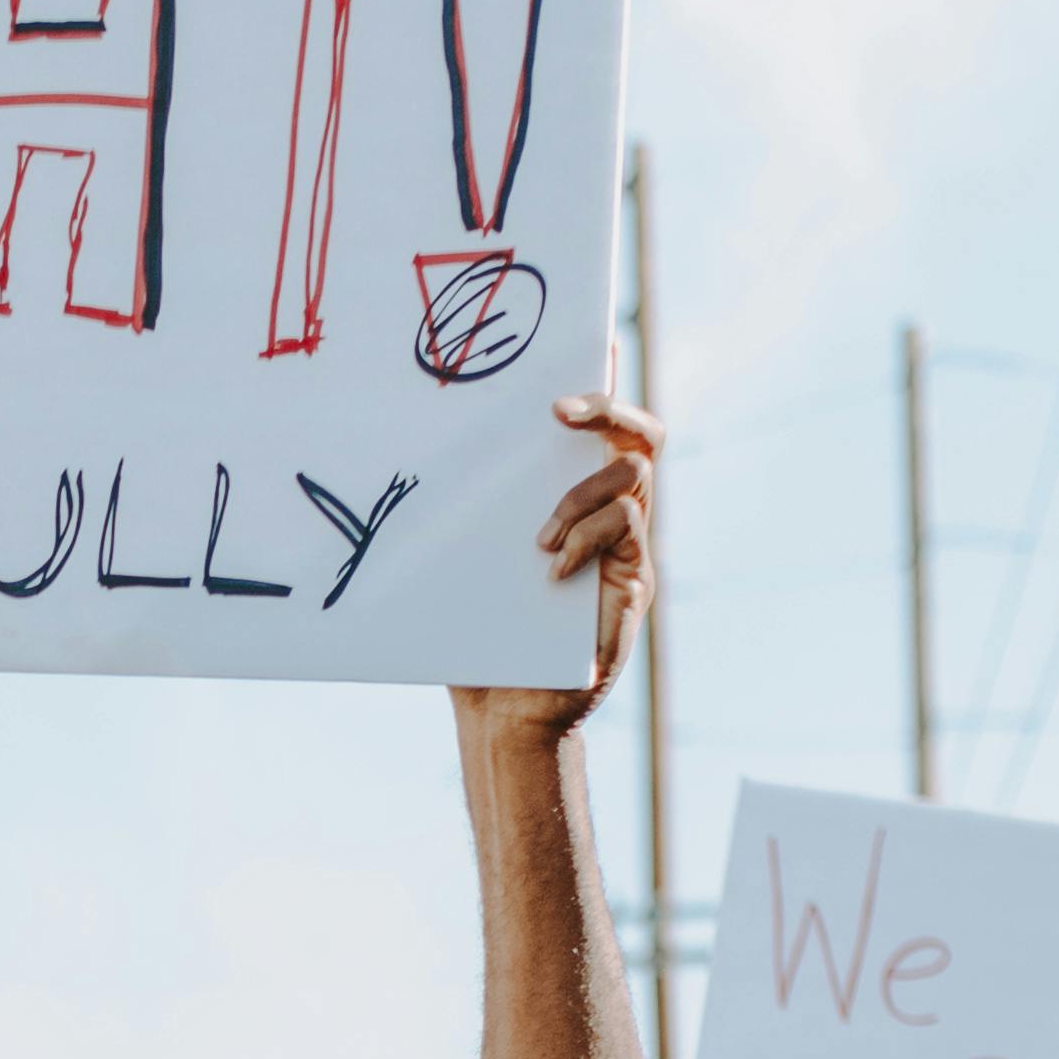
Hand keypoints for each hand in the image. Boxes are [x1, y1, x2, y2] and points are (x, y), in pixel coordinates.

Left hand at [451, 393, 657, 746]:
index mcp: (572, 502)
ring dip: (582, 493)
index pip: (598, 428)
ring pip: (633, 476)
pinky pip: (626, 532)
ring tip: (540, 539)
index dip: (600, 383)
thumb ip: (474, 512)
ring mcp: (627, 549)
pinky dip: (587, 538)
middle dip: (607, 408)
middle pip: (639, 436)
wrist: (504, 713)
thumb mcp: (470, 561)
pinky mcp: (632, 584)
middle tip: (560, 411)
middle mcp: (610, 516)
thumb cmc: (480, 636)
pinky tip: (553, 570)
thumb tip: (419, 454)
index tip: (584, 345)